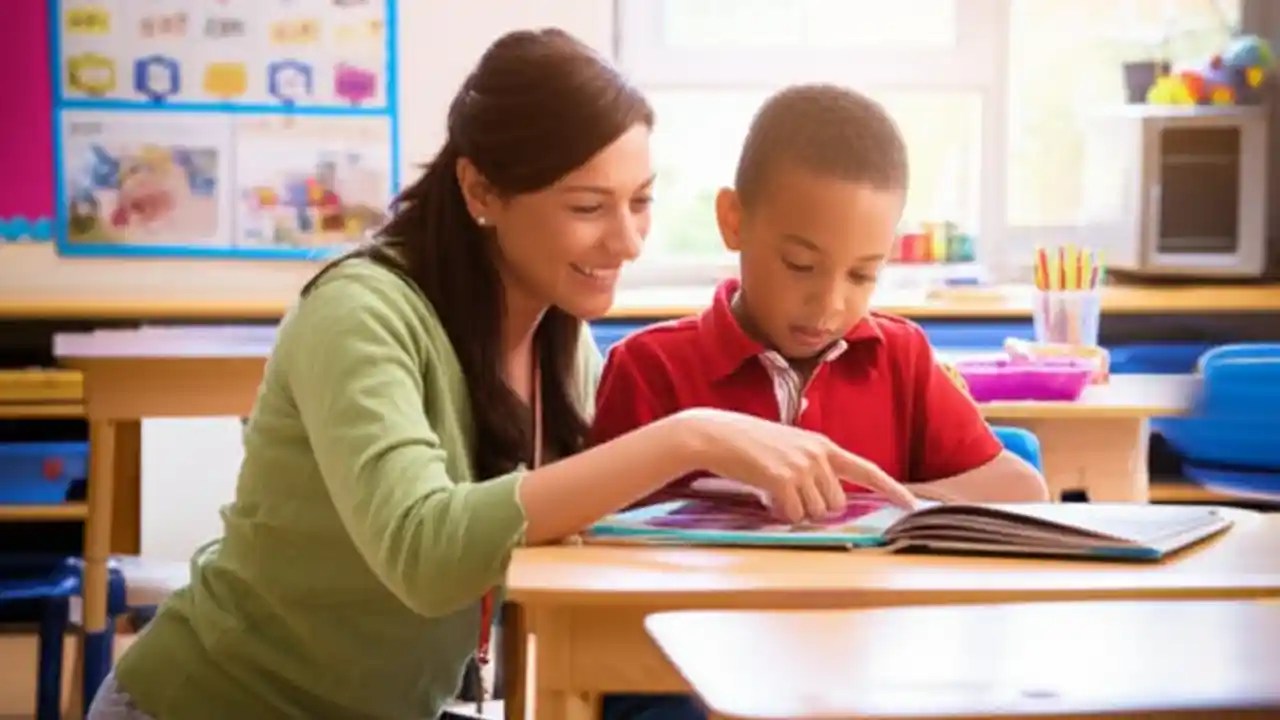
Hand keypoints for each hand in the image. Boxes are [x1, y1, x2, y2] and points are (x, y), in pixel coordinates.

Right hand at [671, 408, 918, 522]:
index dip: (892, 489)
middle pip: (836, 503)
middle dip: (814, 506)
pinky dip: (778, 511)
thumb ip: (811, 469)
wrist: (715, 434)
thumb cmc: (747, 444)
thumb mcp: (788, 448)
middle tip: (787, 494)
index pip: (866, 469)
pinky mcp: (783, 479)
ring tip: (772, 489)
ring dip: (794, 509)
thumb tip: (825, 503)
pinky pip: (792, 513)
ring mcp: (801, 466)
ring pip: (814, 511)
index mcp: (822, 445)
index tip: (912, 504)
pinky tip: (763, 494)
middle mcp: (818, 454)